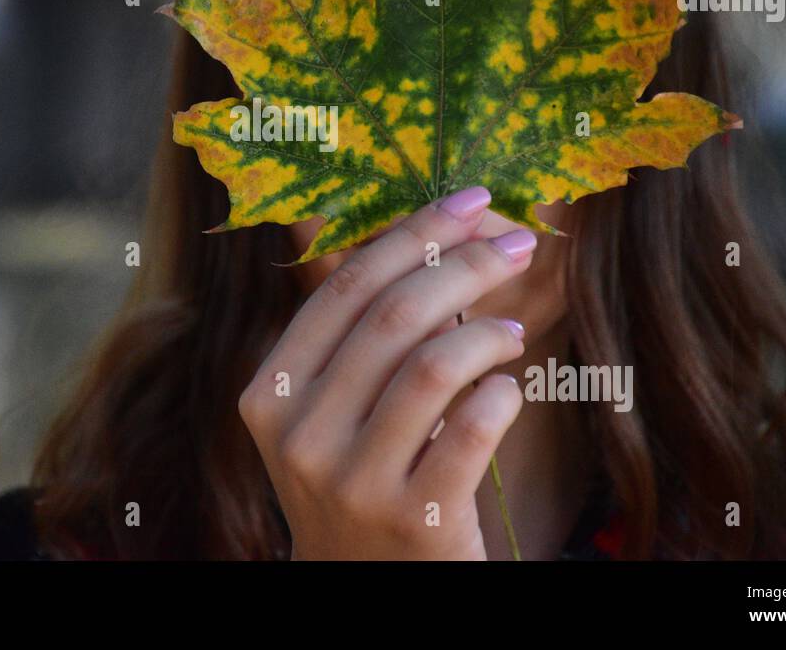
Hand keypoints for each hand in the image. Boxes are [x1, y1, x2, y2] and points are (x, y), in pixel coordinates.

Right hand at [238, 186, 536, 559]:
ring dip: (487, 333)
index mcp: (269, 391)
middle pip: (393, 316)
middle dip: (465, 264)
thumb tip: (381, 220)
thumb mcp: (321, 408)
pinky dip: (501, 395)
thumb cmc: (352, 474)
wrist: (360, 587)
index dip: (413, 232)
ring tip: (513, 333)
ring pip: (433, 367)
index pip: (343, 288)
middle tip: (516, 244)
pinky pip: (472, 429)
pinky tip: (507, 389)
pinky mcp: (413, 521)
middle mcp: (298, 435)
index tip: (469, 199)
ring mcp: (352, 482)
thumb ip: (343, 329)